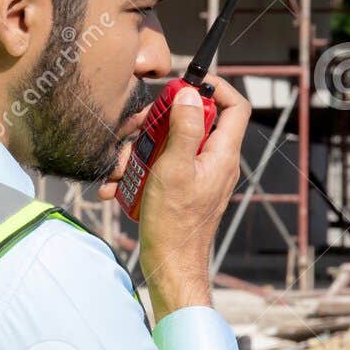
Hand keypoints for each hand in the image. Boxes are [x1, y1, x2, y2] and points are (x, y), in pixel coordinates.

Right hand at [135, 75, 246, 322]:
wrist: (169, 266)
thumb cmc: (174, 223)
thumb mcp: (175, 168)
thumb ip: (186, 128)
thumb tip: (192, 94)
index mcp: (222, 154)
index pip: (235, 106)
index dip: (215, 87)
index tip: (186, 83)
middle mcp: (214, 162)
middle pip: (191, 122)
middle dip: (157, 123)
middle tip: (133, 130)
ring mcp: (197, 176)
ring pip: (168, 145)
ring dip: (138, 152)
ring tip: (118, 169)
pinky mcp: (180, 190)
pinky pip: (159, 169)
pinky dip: (137, 175)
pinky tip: (114, 187)